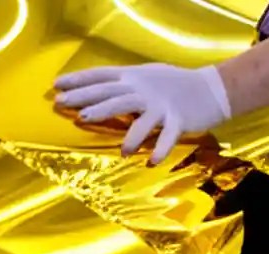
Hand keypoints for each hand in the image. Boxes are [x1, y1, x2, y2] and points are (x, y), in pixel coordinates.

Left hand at [54, 63, 232, 164]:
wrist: (212, 89)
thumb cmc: (174, 85)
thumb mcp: (145, 77)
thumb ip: (122, 85)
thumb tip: (95, 93)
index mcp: (134, 77)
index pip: (102, 76)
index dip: (79, 80)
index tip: (56, 86)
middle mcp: (143, 89)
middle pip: (111, 93)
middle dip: (86, 99)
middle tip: (63, 105)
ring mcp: (160, 105)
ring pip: (133, 111)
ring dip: (113, 119)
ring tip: (92, 126)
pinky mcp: (178, 120)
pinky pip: (167, 136)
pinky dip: (160, 149)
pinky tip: (150, 162)